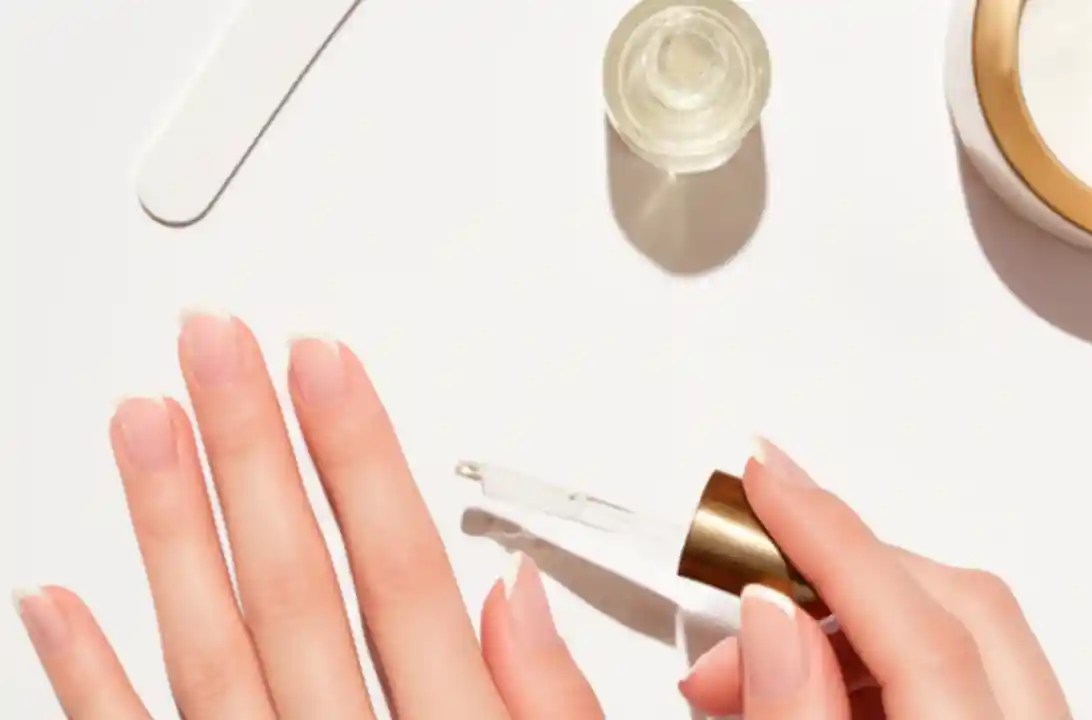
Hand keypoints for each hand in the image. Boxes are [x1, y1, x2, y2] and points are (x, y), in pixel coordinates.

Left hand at [13, 314, 602, 718]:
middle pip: (294, 594)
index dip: (362, 462)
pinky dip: (87, 685)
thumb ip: (561, 708)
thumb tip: (517, 594)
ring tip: (140, 425)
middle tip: (213, 350)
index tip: (324, 365)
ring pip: (207, 658)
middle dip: (254, 456)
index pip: (403, 581)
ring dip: (166, 534)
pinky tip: (53, 603)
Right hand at [678, 440, 1070, 718]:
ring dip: (847, 628)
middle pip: (960, 604)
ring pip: (964, 636)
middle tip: (742, 578)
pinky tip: (807, 693)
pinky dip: (881, 665)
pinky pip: (968, 675)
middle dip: (838, 572)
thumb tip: (770, 613)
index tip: (765, 478)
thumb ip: (796, 715)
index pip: (921, 625)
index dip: (832, 538)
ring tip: (743, 675)